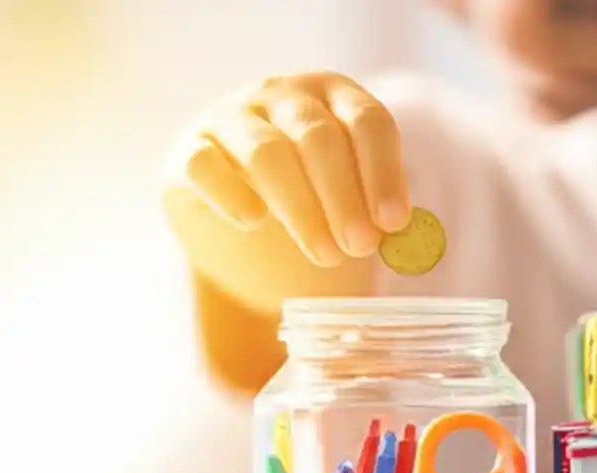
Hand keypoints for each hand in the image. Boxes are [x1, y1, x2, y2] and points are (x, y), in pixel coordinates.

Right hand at [169, 73, 410, 266]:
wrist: (238, 202)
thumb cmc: (312, 194)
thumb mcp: (352, 195)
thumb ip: (378, 211)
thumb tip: (406, 238)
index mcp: (334, 95)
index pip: (367, 121)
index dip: (384, 173)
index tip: (393, 224)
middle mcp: (283, 95)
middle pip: (318, 137)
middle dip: (344, 197)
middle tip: (360, 247)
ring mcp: (232, 117)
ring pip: (266, 153)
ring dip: (300, 209)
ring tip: (325, 254)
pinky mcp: (189, 149)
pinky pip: (205, 166)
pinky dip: (231, 194)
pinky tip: (254, 222)